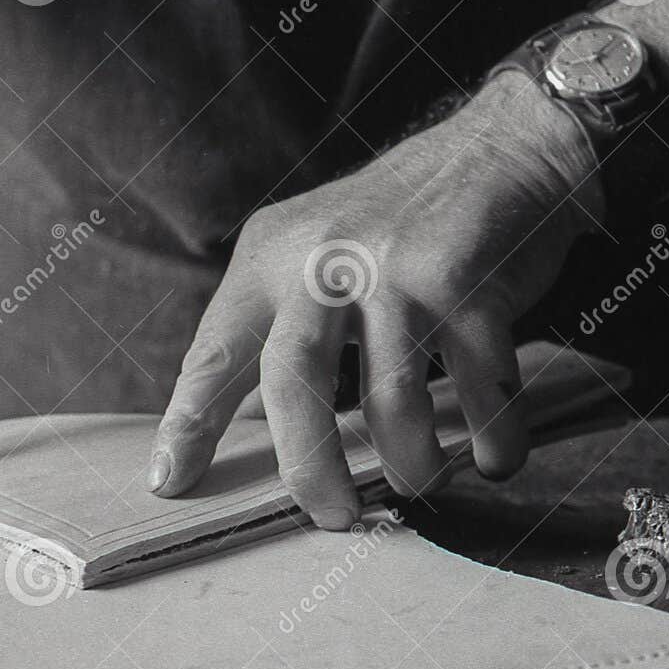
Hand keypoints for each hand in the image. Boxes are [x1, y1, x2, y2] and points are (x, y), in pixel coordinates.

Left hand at [147, 75, 603, 529]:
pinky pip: (480, 388)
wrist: (500, 150)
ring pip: (393, 400)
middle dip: (309, 468)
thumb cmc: (401, 226)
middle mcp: (326, 261)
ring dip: (413, 463)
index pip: (214, 352)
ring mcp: (398, 270)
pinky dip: (492, 438)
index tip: (168, 482)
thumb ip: (282, 321)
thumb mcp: (316, 251)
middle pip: (295, 383)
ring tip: (422, 483)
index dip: (187, 424)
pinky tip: (493, 457)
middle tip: (331, 518)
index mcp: (273, 259)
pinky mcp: (468, 283)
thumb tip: (250, 428)